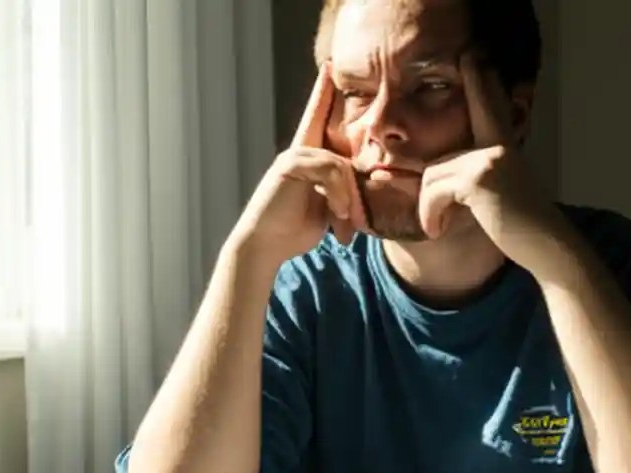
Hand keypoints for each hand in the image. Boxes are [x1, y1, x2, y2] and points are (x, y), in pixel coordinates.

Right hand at [230, 63, 368, 266]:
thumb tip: (367, 185)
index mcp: (307, 157)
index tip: (329, 67)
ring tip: (345, 224)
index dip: (323, 94)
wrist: (264, 246)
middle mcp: (300, 150)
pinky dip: (340, 195)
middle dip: (344, 159)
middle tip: (352, 209)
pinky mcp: (290, 164)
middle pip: (334, 139)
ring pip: (341, 164)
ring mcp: (294, 155)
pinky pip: (332, 170)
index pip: (318, 118)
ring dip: (348, 198)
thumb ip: (341, 189)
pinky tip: (337, 215)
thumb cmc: (293, 229)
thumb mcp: (326, 208)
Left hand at [417, 53, 572, 276]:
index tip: (474, 56)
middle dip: (428, 194)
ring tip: (439, 226)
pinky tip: (438, 230)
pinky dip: (430, 215)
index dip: (481, 82)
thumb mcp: (498, 193)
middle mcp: (497, 146)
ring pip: (431, 176)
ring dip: (428, 208)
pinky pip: (433, 191)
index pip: (488, 107)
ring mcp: (489, 158)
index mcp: (503, 147)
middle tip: (435, 220)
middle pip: (438, 160)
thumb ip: (474, 175)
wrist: (547, 247)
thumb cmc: (520, 226)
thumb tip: (432, 176)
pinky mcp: (479, 177)